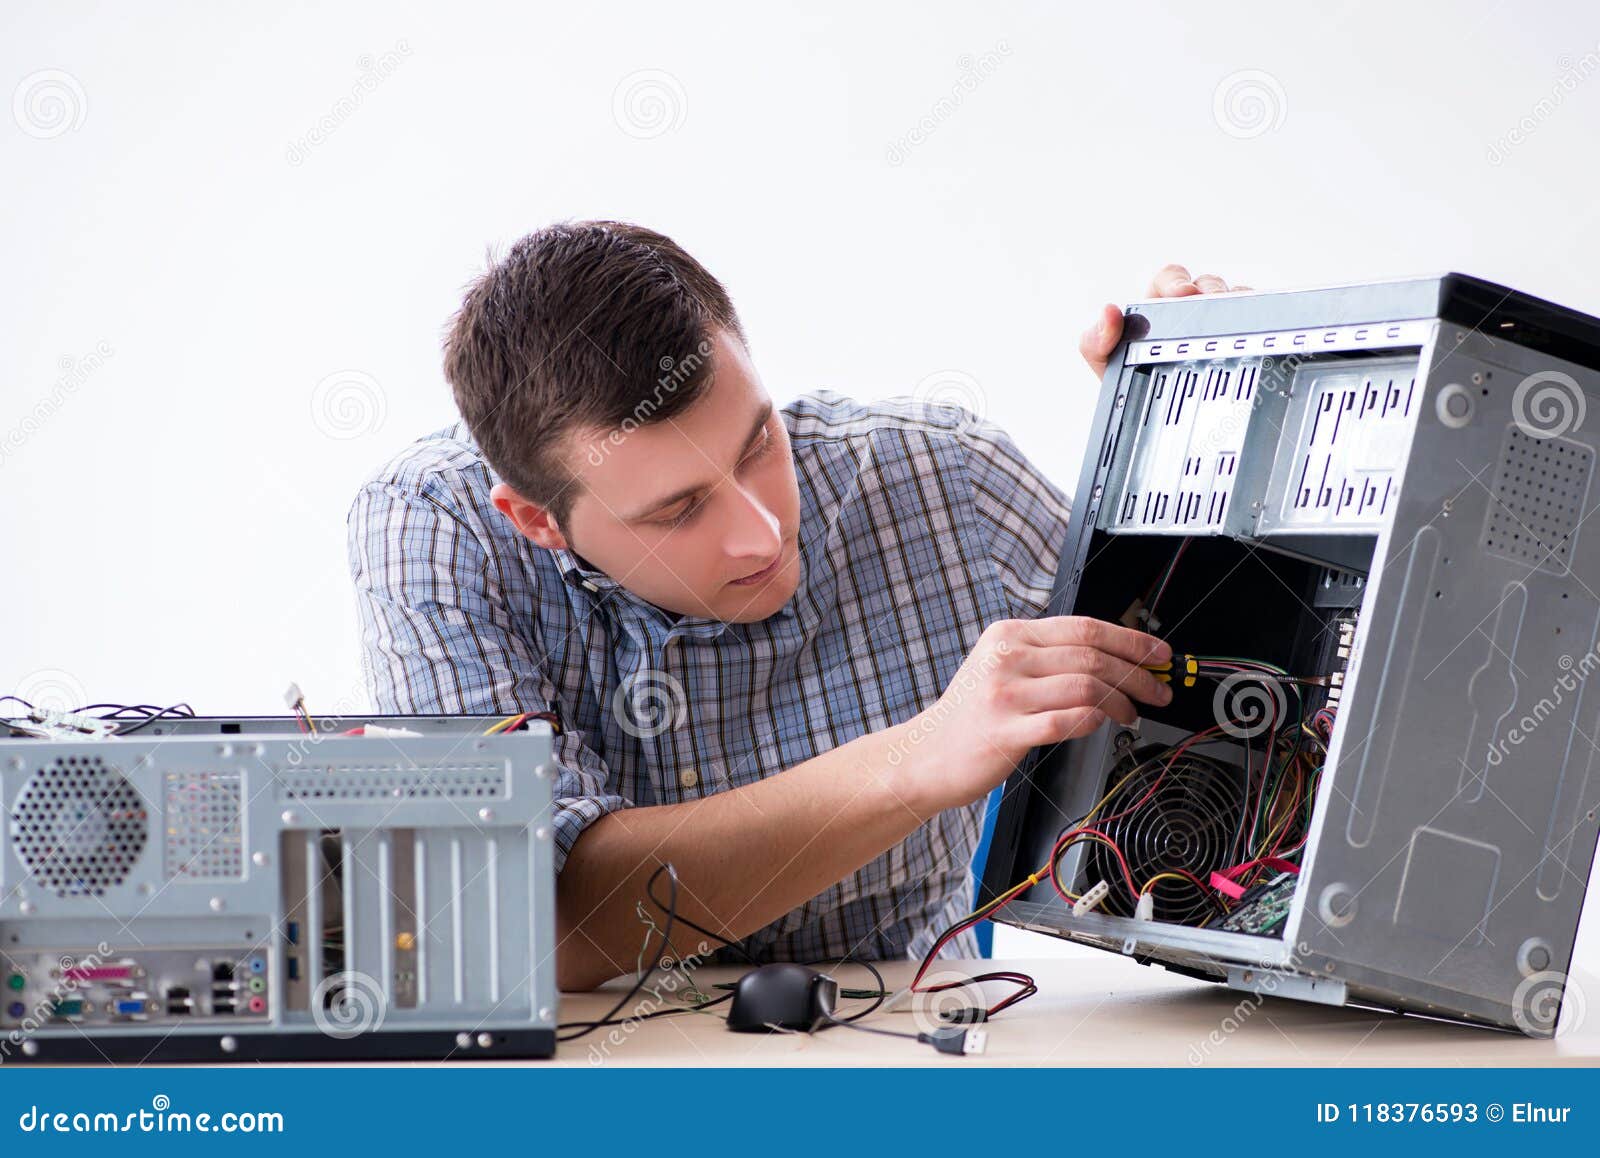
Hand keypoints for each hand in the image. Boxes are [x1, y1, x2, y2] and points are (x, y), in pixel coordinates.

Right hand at [896, 616, 1172, 817]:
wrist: (928, 753)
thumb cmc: (973, 714)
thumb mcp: (1002, 667)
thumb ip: (1049, 656)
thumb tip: (1116, 657)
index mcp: (1009, 635)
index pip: (1084, 627)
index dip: (1131, 639)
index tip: (1158, 653)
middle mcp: (1006, 659)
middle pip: (1091, 656)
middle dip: (1137, 674)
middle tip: (1158, 689)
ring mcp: (1004, 695)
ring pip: (1085, 688)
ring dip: (1120, 702)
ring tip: (1130, 714)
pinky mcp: (1005, 732)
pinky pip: (1065, 722)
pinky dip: (1092, 722)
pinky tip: (1100, 725)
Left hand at [1078, 264, 1254, 378]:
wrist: (1154, 420)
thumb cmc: (1130, 382)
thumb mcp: (1106, 364)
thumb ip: (1096, 341)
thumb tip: (1108, 312)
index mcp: (1157, 305)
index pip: (1170, 278)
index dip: (1176, 282)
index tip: (1183, 294)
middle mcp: (1191, 309)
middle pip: (1209, 284)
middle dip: (1213, 291)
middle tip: (1214, 305)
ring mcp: (1219, 322)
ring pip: (1237, 299)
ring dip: (1237, 306)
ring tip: (1236, 325)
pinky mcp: (1243, 338)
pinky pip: (1257, 319)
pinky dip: (1259, 321)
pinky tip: (1257, 334)